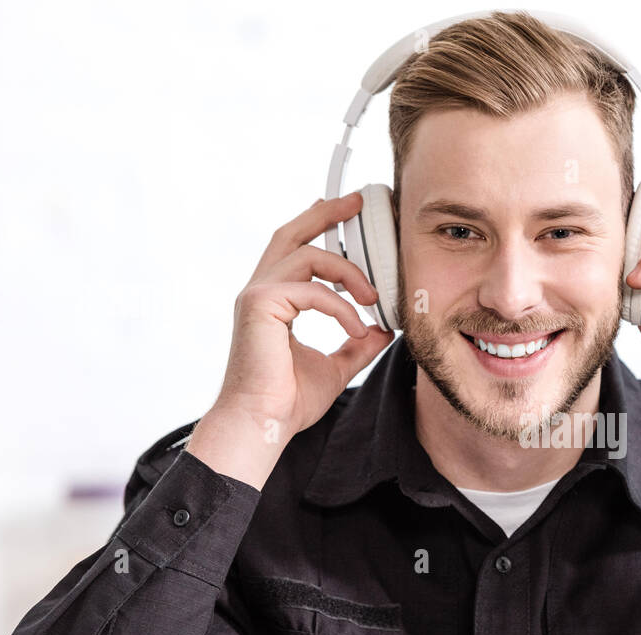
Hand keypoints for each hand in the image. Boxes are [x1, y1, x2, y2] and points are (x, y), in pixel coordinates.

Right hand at [187, 193, 394, 487]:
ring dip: (348, 272)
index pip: (295, 250)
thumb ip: (357, 344)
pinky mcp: (259, 306)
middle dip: (325, 214)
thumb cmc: (288, 402)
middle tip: (358, 203)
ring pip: (307, 257)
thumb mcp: (336, 366)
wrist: (262, 425)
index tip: (348, 213)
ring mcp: (256, 295)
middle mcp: (260, 291)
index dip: (319, 227)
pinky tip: (358, 327)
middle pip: (291, 233)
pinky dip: (341, 306)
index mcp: (273, 300)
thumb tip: (385, 330)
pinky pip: (311, 290)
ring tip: (374, 296)